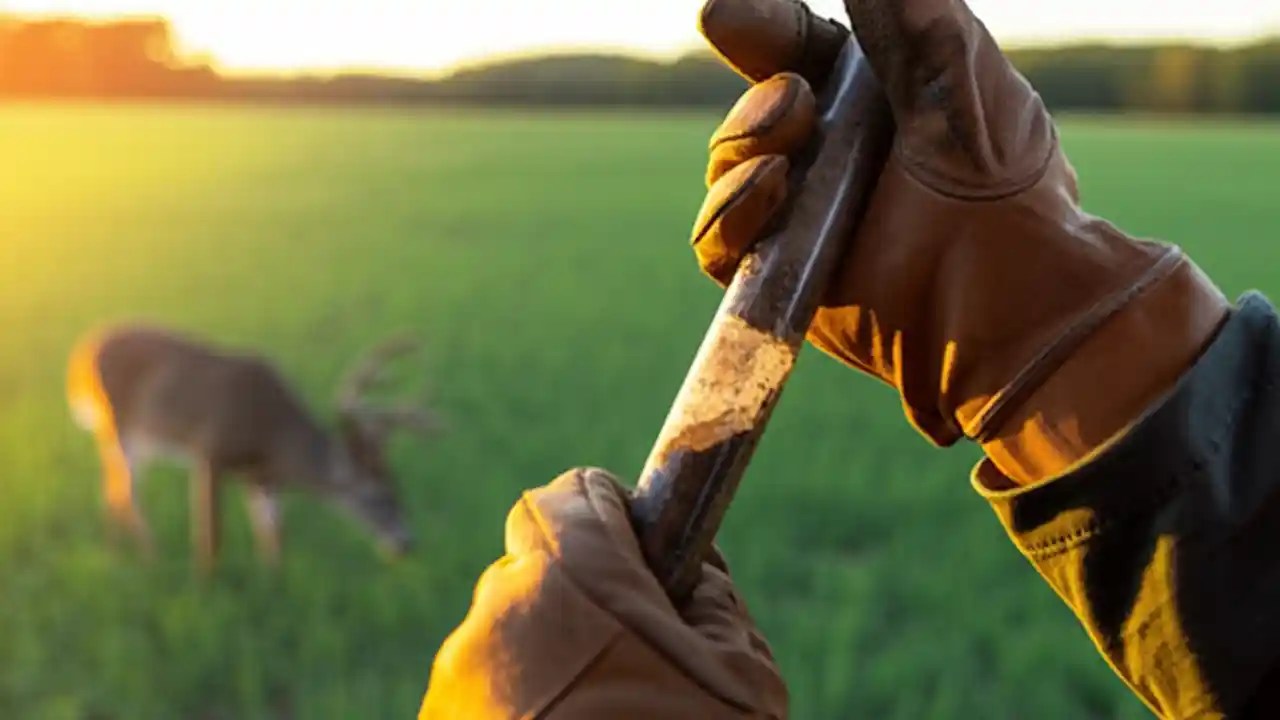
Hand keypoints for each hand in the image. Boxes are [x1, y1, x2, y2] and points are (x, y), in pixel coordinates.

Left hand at [421, 468, 785, 718]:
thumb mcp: (741, 677)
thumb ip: (715, 599)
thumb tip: (689, 571)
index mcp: (570, 576)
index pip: (572, 494)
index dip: (613, 516)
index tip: (641, 555)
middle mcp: (496, 613)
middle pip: (536, 565)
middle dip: (582, 594)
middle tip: (633, 651)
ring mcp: (456, 678)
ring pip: (507, 630)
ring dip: (547, 655)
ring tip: (601, 716)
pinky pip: (481, 688)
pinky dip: (516, 705)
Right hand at [693, 0, 1226, 483]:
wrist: (1010, 287)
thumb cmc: (1007, 180)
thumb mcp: (962, 69)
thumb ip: (908, 14)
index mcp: (869, 100)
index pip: (794, 50)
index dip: (758, 29)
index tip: (724, 16)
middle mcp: (829, 155)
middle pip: (752, 109)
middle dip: (759, 100)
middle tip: (796, 101)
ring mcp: (800, 217)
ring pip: (727, 168)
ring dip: (741, 146)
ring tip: (783, 154)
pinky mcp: (781, 275)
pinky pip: (718, 241)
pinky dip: (729, 211)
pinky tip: (767, 188)